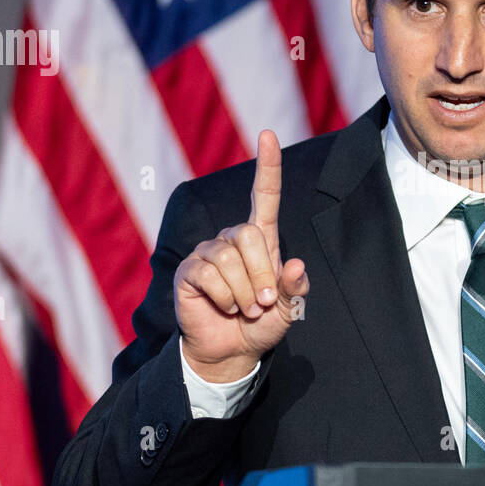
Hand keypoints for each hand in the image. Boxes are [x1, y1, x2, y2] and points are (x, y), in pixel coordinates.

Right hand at [173, 130, 308, 381]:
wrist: (231, 350)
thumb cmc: (262, 324)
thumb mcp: (288, 309)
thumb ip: (295, 288)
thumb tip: (294, 266)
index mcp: (261, 240)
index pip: (265, 195)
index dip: (268, 166)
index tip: (268, 134)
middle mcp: (232, 239)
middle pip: (248, 235)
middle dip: (260, 274)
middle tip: (262, 301)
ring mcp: (208, 253)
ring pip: (228, 259)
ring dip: (243, 291)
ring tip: (244, 308)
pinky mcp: (189, 270)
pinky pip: (208, 274)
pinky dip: (224, 297)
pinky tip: (225, 307)